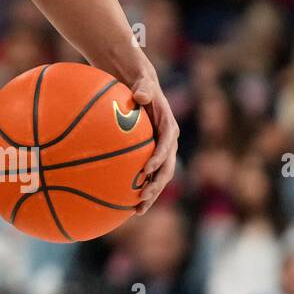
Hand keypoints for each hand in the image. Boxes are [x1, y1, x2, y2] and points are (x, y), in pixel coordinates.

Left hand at [130, 72, 178, 213]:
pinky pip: (146, 175)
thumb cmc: (141, 84)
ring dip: (150, 194)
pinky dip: (139, 188)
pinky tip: (124, 203)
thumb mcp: (143, 82)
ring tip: (136, 211)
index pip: (167, 146)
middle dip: (156, 186)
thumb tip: (140, 94)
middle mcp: (168, 143)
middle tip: (142, 199)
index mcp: (169, 127)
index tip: (147, 170)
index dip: (159, 158)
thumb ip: (144, 87)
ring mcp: (160, 152)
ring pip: (158, 178)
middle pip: (166, 169)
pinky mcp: (150, 156)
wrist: (142, 87)